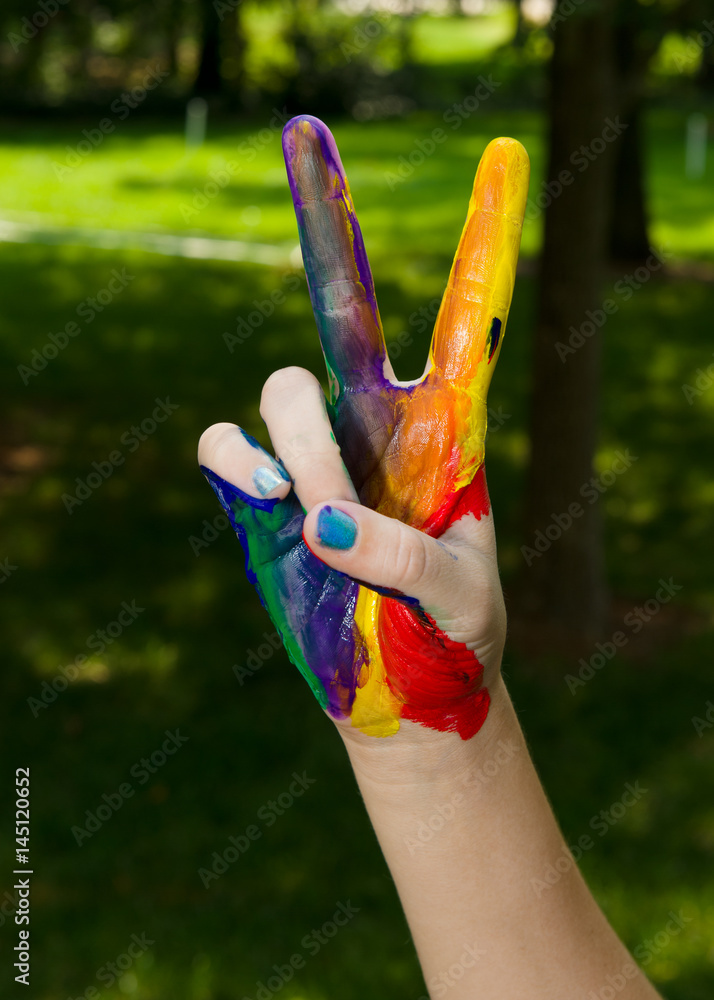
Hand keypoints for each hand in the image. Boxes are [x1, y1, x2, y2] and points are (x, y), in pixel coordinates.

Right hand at [198, 115, 528, 743]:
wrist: (404, 687)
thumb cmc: (456, 632)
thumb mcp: (460, 597)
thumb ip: (404, 556)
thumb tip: (322, 518)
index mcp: (447, 429)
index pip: (467, 323)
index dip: (482, 243)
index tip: (501, 157)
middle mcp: (375, 422)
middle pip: (343, 307)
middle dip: (325, 220)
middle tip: (301, 132)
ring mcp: (311, 453)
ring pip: (281, 389)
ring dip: (300, 451)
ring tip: (324, 522)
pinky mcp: (257, 496)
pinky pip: (223, 445)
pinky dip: (235, 464)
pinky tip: (263, 499)